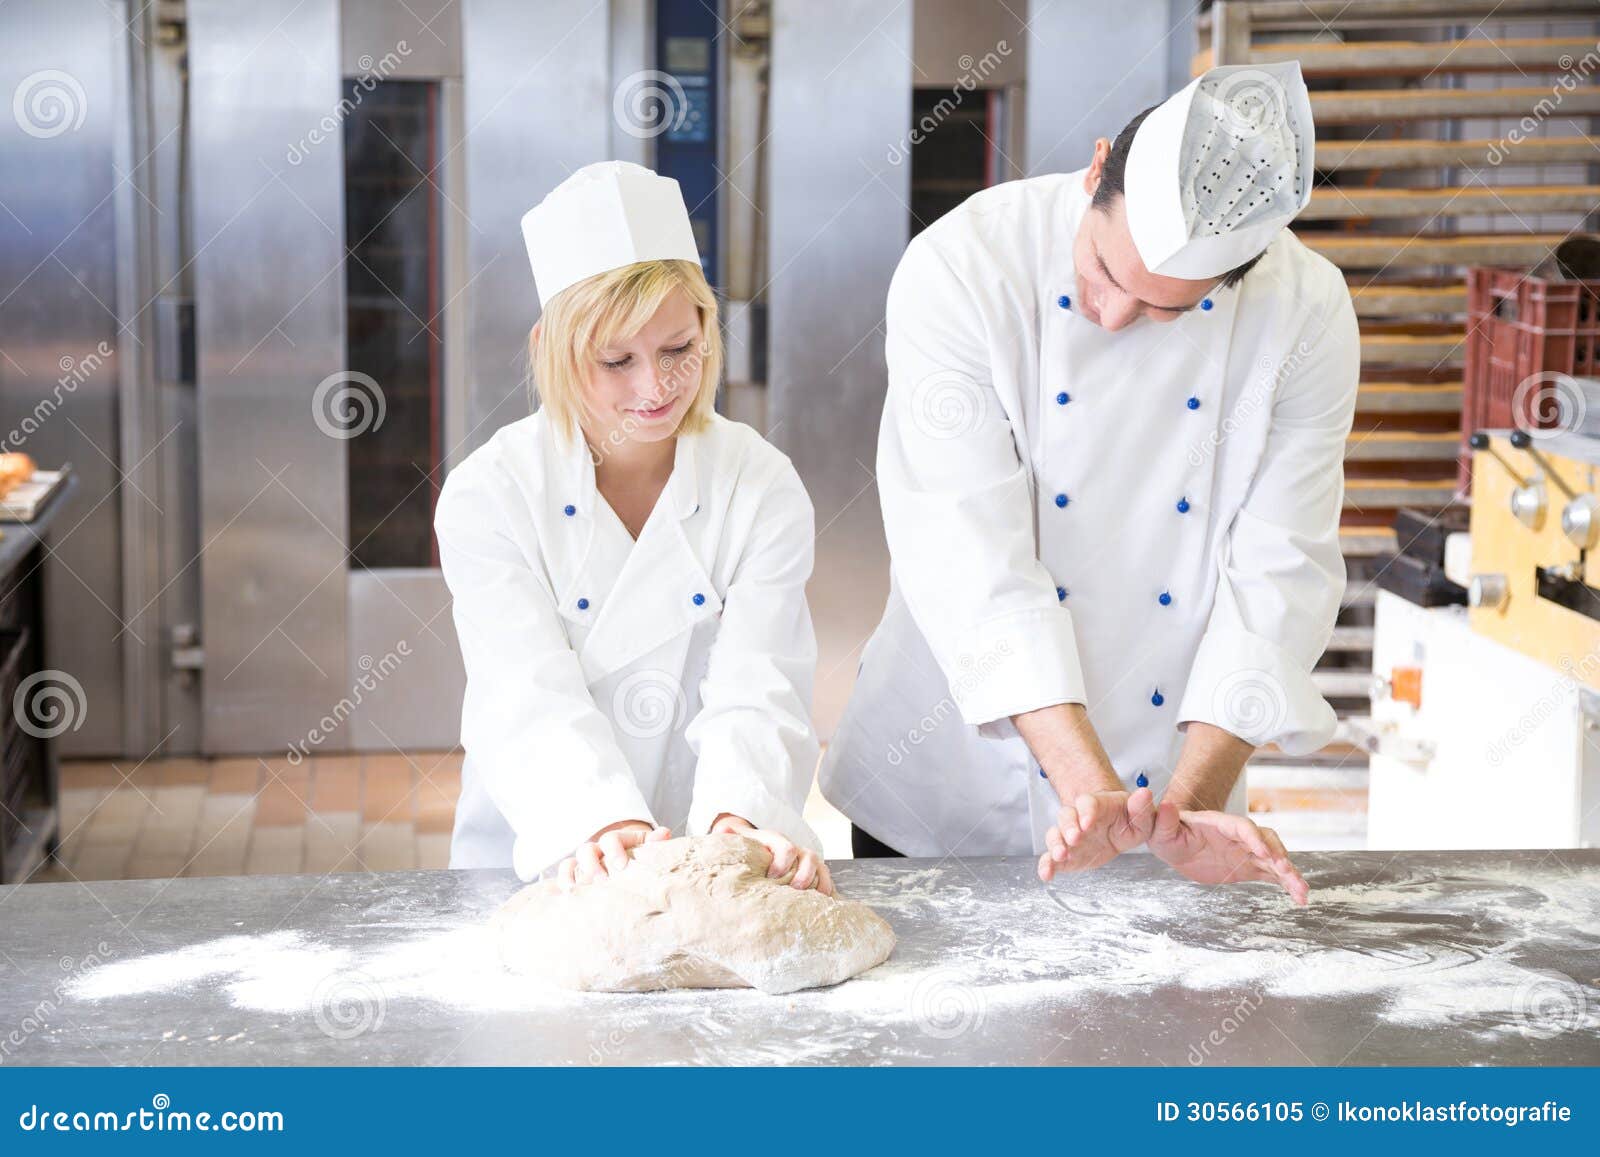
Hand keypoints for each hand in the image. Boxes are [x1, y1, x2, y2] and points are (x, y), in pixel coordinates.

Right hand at [556, 822, 670, 889]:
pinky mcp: (575, 877)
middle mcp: (597, 850)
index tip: (621, 866)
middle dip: (591, 865)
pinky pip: (562, 878)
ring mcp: (583, 864)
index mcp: (616, 841)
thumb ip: (654, 843)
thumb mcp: (648, 848)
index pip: (611, 839)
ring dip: (570, 876)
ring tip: (575, 892)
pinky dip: (558, 885)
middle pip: (586, 850)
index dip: (614, 850)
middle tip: (600, 881)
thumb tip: (664, 833)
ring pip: (569, 864)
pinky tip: (562, 897)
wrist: (629, 860)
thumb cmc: (640, 856)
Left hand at [711, 814, 833, 895]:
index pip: (786, 847)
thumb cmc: (750, 847)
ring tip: (809, 899)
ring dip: (818, 883)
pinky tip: (821, 902)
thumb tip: (723, 829)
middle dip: (804, 875)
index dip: (782, 862)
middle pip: (809, 857)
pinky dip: (826, 890)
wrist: (761, 844)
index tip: (772, 876)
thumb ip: (732, 835)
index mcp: (777, 841)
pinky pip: (826, 879)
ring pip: (821, 867)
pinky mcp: (813, 873)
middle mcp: (795, 849)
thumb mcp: (742, 840)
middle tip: (793, 888)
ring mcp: (806, 861)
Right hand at [1037, 786, 1155, 881]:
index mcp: (1098, 806)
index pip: (1088, 802)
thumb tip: (1145, 793)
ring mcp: (1070, 835)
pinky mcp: (1066, 852)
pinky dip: (1046, 865)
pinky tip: (1046, 874)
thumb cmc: (1127, 819)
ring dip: (1055, 844)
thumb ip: (1141, 807)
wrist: (1117, 831)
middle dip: (1068, 827)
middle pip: (1066, 816)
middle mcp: (1079, 818)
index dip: (1086, 811)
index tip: (1088, 822)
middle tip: (1075, 838)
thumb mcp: (1140, 815)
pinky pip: (1050, 857)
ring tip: (1061, 855)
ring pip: (1055, 834)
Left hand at [1146, 800, 1308, 905]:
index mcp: (1219, 824)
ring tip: (1301, 891)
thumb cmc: (1168, 833)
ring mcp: (1247, 852)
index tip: (1262, 851)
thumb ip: (1164, 819)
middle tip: (1286, 871)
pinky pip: (1273, 875)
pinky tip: (1299, 899)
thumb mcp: (1160, 829)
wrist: (1176, 846)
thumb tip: (1164, 804)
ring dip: (1289, 873)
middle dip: (1278, 854)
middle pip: (1266, 840)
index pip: (1241, 826)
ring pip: (1274, 859)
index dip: (1253, 837)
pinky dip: (1287, 885)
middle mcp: (1238, 836)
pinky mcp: (1250, 867)